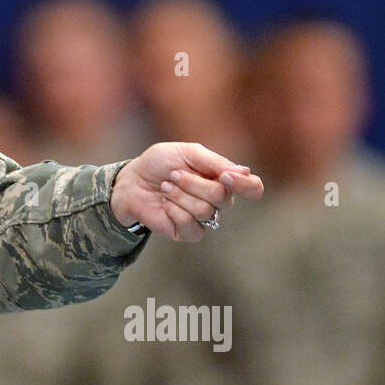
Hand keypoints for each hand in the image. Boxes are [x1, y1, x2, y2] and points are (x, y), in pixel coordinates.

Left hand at [109, 141, 263, 241]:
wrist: (132, 180)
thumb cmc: (160, 163)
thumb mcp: (186, 152)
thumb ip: (214, 161)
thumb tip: (243, 172)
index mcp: (223, 178)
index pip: (253, 188)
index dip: (245, 184)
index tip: (224, 175)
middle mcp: (218, 200)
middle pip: (223, 197)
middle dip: (193, 183)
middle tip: (173, 175)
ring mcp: (204, 218)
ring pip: (205, 210)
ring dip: (179, 195)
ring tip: (166, 187)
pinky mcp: (188, 232)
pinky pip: (191, 226)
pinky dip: (174, 211)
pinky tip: (165, 204)